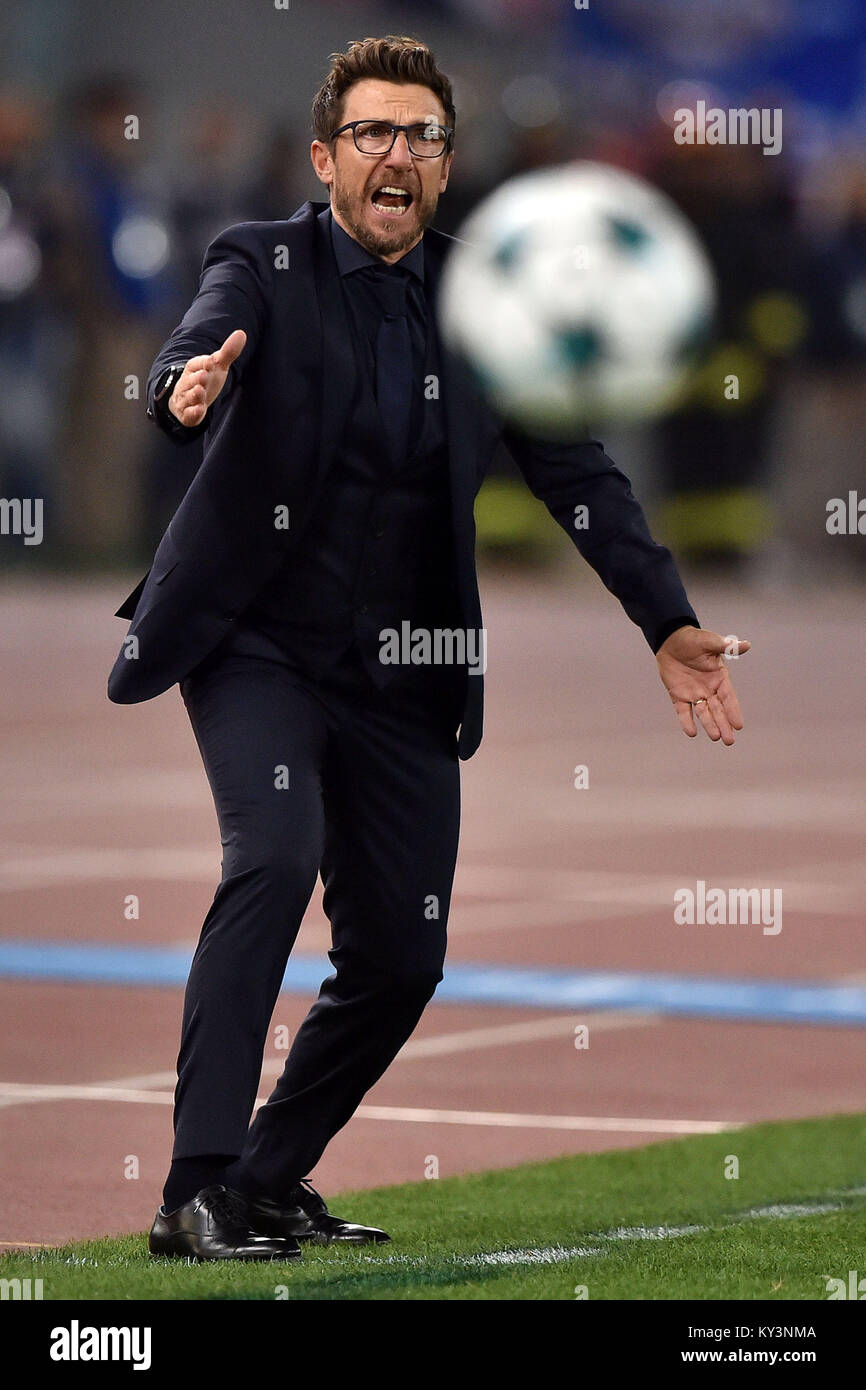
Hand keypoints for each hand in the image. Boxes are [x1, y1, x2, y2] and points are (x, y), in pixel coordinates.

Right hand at [168, 329, 246, 426]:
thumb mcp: (218, 365)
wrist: (190, 400)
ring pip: (188, 396)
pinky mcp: (186, 414)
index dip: (203, 363)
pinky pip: (188, 414)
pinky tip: (199, 410)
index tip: (211, 361)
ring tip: (200, 391)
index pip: (196, 363)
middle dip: (197, 378)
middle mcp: (187, 382)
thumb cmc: (206, 379)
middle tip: (204, 376)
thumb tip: (242, 333)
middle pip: (191, 380)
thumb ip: (228, 352)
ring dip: (194, 394)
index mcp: (193, 368)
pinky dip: (193, 412)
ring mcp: (185, 398)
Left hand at [656, 626, 749, 745]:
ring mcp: (694, 693)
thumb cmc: (693, 639)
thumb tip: (745, 644)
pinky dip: (686, 721)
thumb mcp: (709, 641)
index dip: (733, 711)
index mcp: (719, 677)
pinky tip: (691, 732)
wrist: (670, 640)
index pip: (728, 698)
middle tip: (729, 741)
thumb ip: (725, 646)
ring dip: (709, 725)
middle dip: (723, 725)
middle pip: (718, 710)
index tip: (739, 725)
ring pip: (703, 713)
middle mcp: (708, 689)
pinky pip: (683, 711)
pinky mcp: (678, 695)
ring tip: (715, 737)